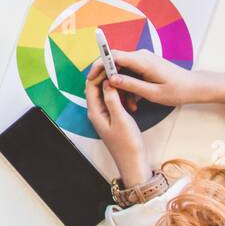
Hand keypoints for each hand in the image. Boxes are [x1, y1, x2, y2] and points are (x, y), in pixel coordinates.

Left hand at [85, 69, 150, 185]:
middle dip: (106, 76)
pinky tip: (130, 96)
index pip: (91, 87)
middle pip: (96, 88)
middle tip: (118, 66)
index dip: (98, 73)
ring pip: (105, 94)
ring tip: (125, 79)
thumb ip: (113, 100)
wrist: (133, 162)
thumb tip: (107, 82)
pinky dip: (120, 96)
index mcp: (95, 112)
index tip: (108, 63)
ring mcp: (104, 115)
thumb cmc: (127, 144)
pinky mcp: (112, 118)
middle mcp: (96, 113)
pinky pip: (112, 101)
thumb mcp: (121, 119)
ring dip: (115, 87)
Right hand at [86, 49, 203, 107]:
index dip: (99, 65)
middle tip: (102, 93)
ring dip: (119, 84)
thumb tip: (112, 79)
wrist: (195, 86)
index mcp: (142, 61)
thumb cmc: (177, 90)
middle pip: (114, 61)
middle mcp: (141, 55)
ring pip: (122, 69)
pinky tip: (133, 99)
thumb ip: (131, 85)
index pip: (113, 56)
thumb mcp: (152, 93)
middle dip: (107, 77)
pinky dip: (127, 84)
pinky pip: (130, 72)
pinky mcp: (145, 64)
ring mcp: (143, 59)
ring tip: (126, 103)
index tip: (91, 77)